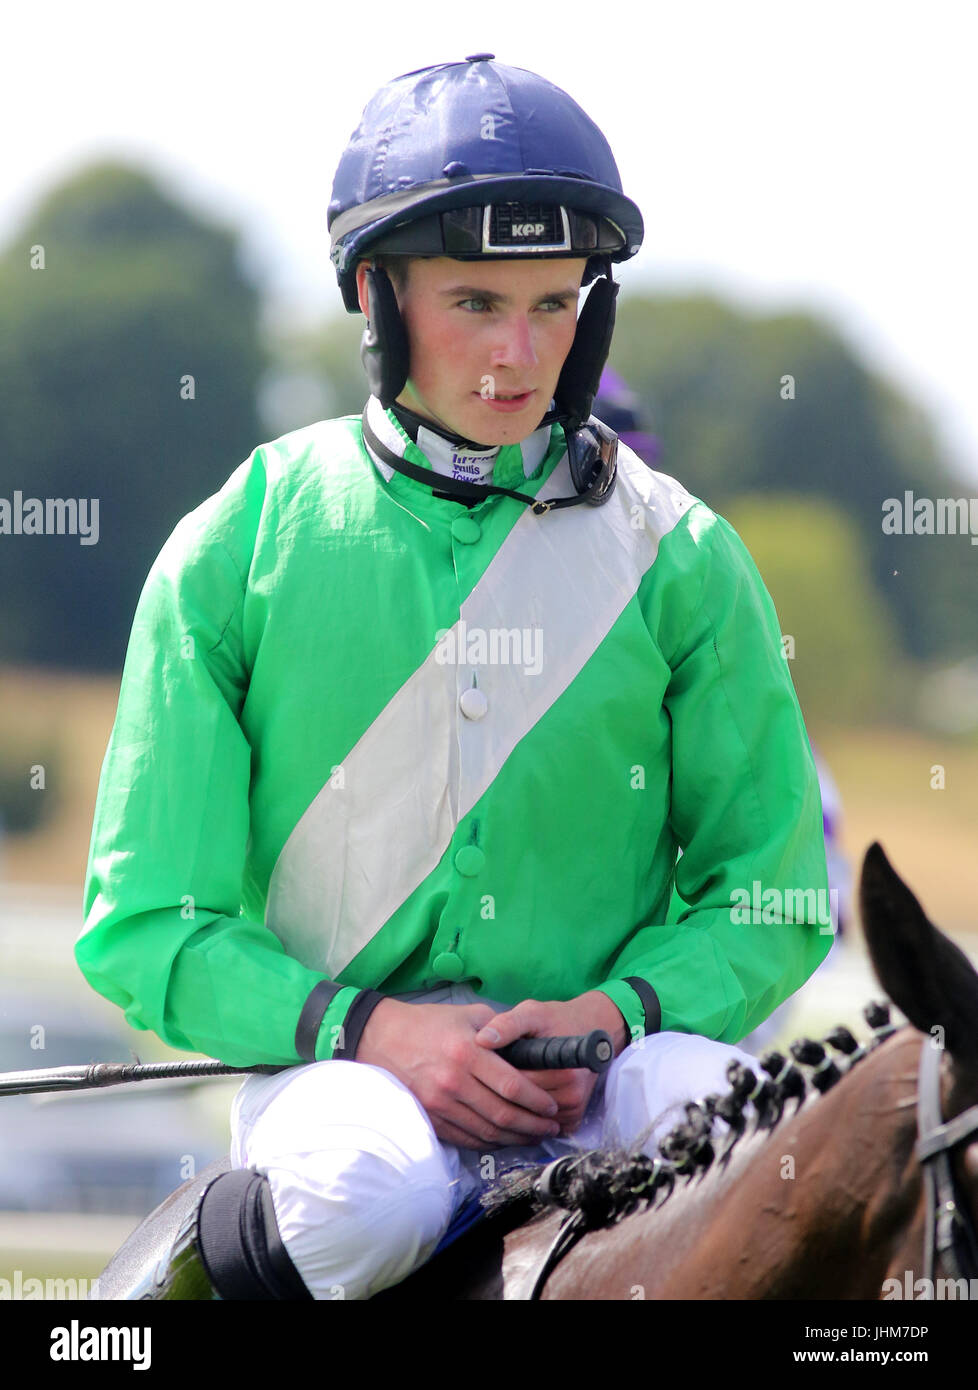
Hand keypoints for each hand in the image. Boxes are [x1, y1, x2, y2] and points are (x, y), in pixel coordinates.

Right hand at [354, 999, 563, 1150]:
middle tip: (551, 1126)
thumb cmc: (429, 1024)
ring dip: (515, 1138)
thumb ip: (499, 1030)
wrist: (382, 1039)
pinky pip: (466, 1138)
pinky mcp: (430, 1117)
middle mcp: (453, 1081)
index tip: (552, 1105)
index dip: (537, 1100)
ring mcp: (440, 1103)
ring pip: (487, 1131)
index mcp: (466, 1052)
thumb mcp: (467, 1014)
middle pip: (503, 1114)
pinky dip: (489, 1143)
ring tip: (534, 1136)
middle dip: (533, 1124)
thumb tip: (528, 1049)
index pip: (511, 1085)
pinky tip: (504, 1140)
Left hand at [474, 992, 628, 1136]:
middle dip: (501, 1092)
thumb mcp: (531, 1013)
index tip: (484, 1064)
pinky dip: (525, 1116)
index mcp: (565, 1071)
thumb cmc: (555, 1021)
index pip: (516, 1086)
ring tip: (502, 1083)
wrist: (585, 1030)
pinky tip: (516, 1098)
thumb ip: (508, 1024)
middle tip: (487, 1074)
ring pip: (528, 1119)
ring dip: (512, 1106)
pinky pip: (539, 1126)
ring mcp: (573, 1111)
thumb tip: (481, 1039)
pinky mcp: (572, 1121)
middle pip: (521, 1105)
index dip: (495, 1076)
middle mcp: (573, 1095)